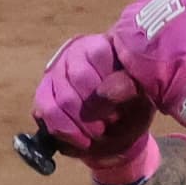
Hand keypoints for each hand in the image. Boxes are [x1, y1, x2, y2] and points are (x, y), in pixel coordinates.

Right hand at [30, 33, 151, 163]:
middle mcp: (76, 52)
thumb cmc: (133, 104)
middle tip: (107, 125)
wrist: (120, 128)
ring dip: (80, 124)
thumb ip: (127, 86)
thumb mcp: (142, 94)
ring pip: (60, 97)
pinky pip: (46, 109)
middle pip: (77, 77)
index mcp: (103, 44)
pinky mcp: (44, 91)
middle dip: (94, 109)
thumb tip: (104, 92)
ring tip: (96, 135)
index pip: (97, 54)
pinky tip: (80, 140)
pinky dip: (64, 130)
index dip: (108, 86)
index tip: (119, 108)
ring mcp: (57, 70)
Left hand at [106, 0, 185, 158]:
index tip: (175, 4)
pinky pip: (122, 34)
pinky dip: (130, 44)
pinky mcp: (124, 36)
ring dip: (142, 27)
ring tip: (156, 47)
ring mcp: (137, 15)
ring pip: (133, 14)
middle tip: (167, 29)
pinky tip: (144, 57)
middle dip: (155, 8)